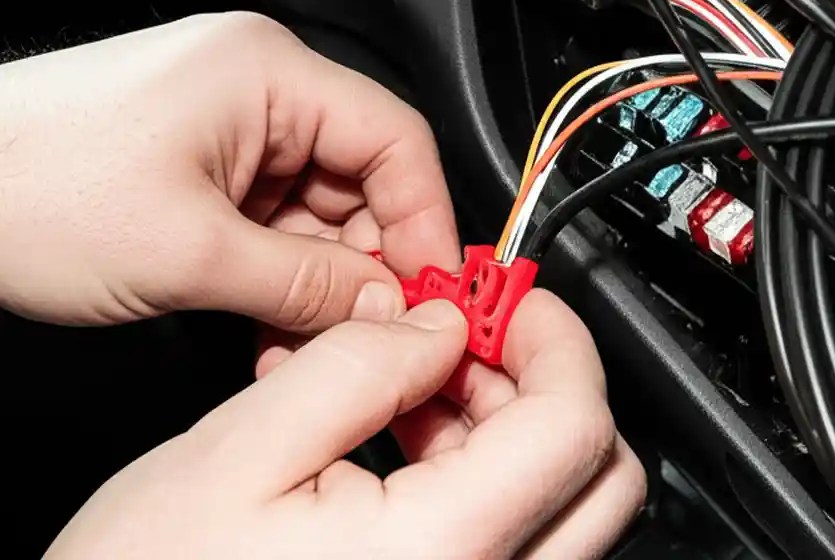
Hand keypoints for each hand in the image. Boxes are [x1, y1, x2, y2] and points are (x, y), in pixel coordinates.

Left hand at [0, 12, 458, 327]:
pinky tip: (275, 325)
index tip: (437, 288)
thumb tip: (391, 306)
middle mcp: (253, 90)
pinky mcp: (197, 169)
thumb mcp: (191, 255)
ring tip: (308, 341)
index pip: (395, 139)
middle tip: (375, 330)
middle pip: (360, 180)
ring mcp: (223, 131)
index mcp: (266, 72)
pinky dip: (280, 278)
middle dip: (369, 262)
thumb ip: (309, 285)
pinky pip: (270, 225)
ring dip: (320, 281)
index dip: (425, 220)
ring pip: (315, 213)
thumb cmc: (24, 189)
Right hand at [46, 290, 646, 558]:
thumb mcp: (238, 452)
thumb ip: (358, 367)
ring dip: (509, 429)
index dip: (553, 338)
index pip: (574, 424)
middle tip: (468, 339)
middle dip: (543, 384)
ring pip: (560, 509)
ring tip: (414, 387)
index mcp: (443, 552)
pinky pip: (512, 544)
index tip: (506, 300)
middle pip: (596, 475)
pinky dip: (483, 481)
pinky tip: (406, 446)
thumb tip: (440, 324)